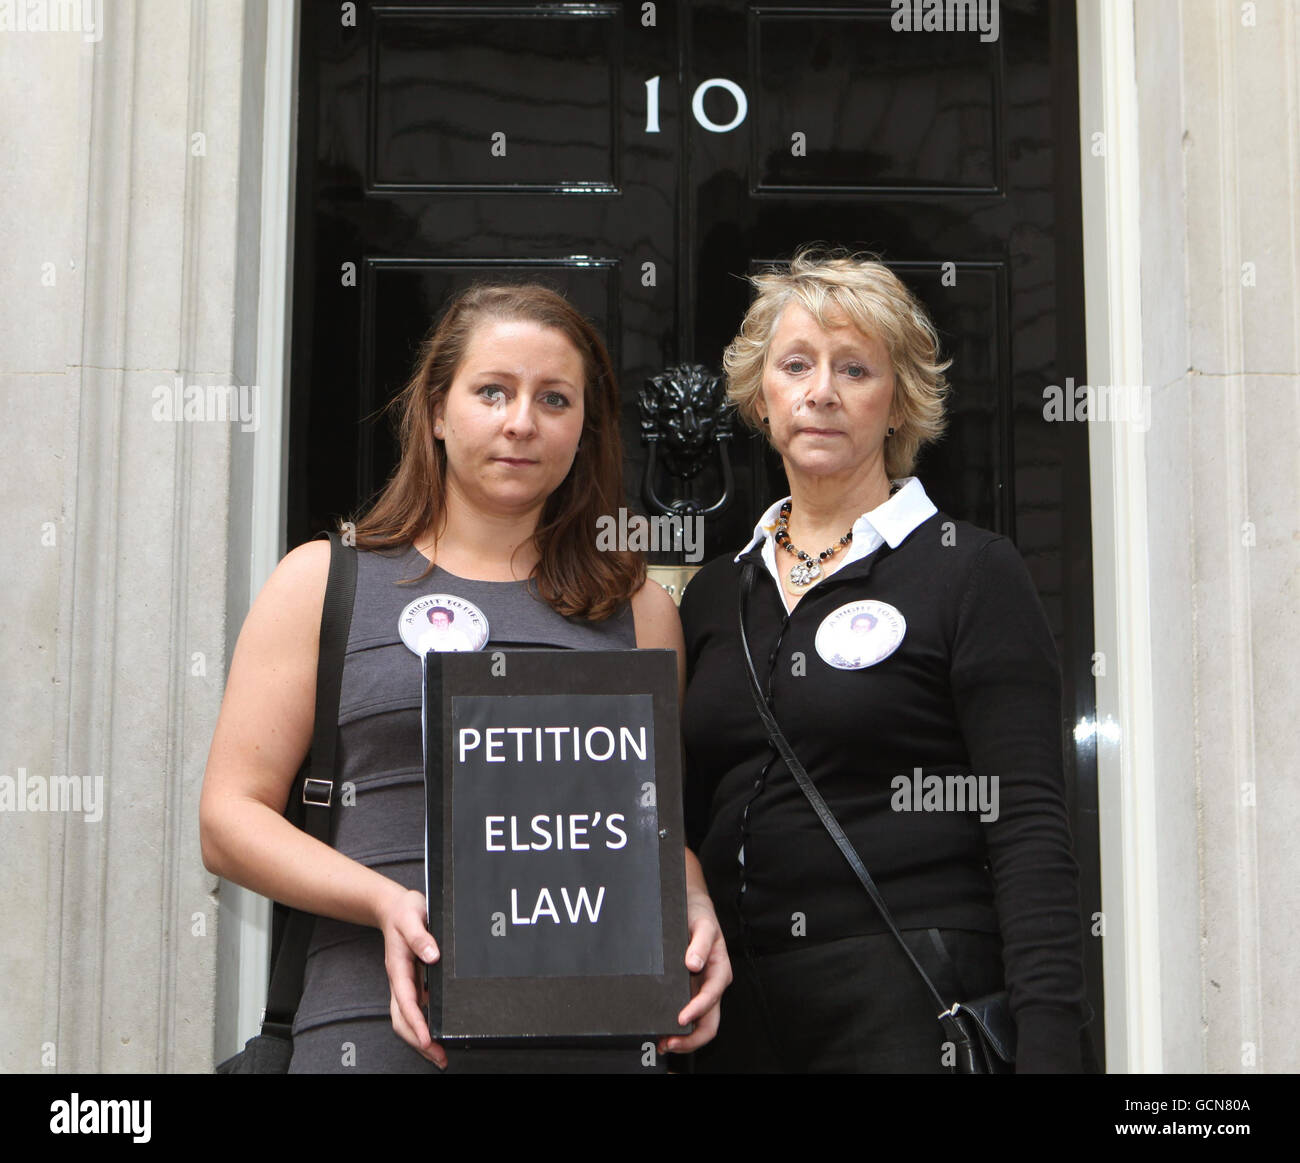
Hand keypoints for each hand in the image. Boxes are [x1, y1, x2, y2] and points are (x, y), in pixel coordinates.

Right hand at [376, 885, 447, 1068]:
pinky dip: (423, 1025)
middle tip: (439, 1058)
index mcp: (398, 968)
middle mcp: (400, 980)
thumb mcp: (411, 916)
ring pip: (407, 1019)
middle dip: (418, 1043)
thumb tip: (433, 956)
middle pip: (402, 1020)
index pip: (406, 1002)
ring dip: (420, 1039)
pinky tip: (437, 1030)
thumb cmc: (402, 911)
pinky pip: (414, 1010)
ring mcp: (405, 983)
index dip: (416, 1023)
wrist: (393, 907)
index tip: (428, 1040)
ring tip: (439, 1054)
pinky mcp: (411, 982)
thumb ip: (420, 936)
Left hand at [659, 890, 731, 1054]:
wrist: (692, 907)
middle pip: (709, 1022)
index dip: (697, 1010)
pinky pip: (687, 1014)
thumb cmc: (700, 915)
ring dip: (684, 1038)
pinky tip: (663, 1031)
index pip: (711, 997)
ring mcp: (700, 990)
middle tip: (668, 1042)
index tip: (681, 1019)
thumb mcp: (703, 924)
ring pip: (699, 1024)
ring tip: (663, 1043)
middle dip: (691, 1038)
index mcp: (720, 970)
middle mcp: (712, 985)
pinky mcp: (689, 990)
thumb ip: (700, 942)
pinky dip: (677, 1029)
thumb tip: (694, 963)